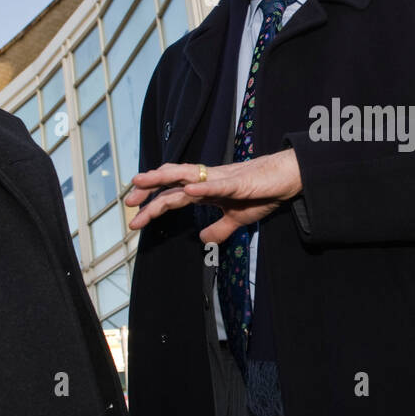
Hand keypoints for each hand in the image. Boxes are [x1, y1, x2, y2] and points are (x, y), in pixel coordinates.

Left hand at [125, 148, 302, 243]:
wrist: (286, 179)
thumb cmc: (263, 194)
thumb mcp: (237, 219)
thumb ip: (218, 229)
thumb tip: (201, 240)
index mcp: (205, 190)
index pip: (173, 195)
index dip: (153, 205)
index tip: (135, 220)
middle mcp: (207, 180)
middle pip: (171, 182)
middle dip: (148, 190)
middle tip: (128, 203)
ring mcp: (221, 179)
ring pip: (185, 175)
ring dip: (162, 178)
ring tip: (142, 182)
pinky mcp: (238, 182)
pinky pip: (217, 184)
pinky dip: (202, 187)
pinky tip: (188, 190)